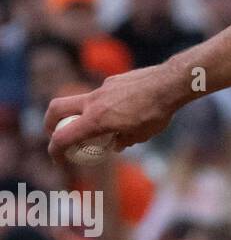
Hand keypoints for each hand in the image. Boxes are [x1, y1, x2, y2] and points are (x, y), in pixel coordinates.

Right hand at [45, 61, 190, 160]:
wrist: (170, 83)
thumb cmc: (157, 112)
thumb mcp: (140, 136)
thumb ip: (123, 142)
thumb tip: (115, 145)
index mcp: (95, 119)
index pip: (62, 137)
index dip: (55, 151)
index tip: (60, 159)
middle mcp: (93, 101)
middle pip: (56, 108)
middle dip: (50, 123)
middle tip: (58, 133)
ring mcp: (103, 88)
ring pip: (81, 100)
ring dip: (83, 113)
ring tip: (105, 125)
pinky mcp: (114, 79)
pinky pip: (102, 94)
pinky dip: (105, 104)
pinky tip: (126, 109)